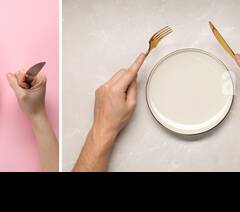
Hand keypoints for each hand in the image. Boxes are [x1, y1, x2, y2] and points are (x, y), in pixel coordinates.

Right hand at [6, 69, 47, 115]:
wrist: (36, 114)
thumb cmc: (32, 107)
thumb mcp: (20, 95)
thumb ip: (13, 84)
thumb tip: (8, 74)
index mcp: (40, 78)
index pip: (22, 72)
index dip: (20, 82)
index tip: (25, 90)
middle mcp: (39, 76)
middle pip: (21, 72)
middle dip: (19, 83)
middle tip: (25, 92)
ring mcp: (36, 78)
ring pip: (20, 76)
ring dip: (20, 85)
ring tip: (25, 92)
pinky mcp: (32, 81)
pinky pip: (21, 79)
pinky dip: (20, 86)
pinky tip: (25, 92)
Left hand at [73, 53, 144, 171]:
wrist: (103, 127)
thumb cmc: (116, 119)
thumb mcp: (131, 104)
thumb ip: (133, 88)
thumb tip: (133, 78)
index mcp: (115, 89)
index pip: (129, 73)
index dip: (137, 63)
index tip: (141, 56)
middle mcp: (106, 87)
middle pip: (122, 73)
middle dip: (129, 77)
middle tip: (131, 91)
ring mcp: (101, 88)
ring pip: (116, 78)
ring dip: (122, 83)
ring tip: (122, 98)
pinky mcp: (99, 91)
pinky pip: (110, 83)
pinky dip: (116, 86)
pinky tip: (116, 99)